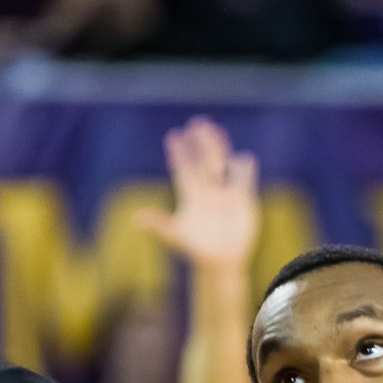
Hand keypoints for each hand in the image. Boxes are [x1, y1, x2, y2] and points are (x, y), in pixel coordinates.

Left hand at [138, 117, 259, 272]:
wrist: (221, 260)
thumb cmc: (196, 248)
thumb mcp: (176, 235)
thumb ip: (160, 224)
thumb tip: (137, 219)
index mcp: (191, 196)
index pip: (184, 170)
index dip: (179, 154)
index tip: (173, 136)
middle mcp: (208, 191)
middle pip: (203, 161)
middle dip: (200, 142)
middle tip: (197, 122)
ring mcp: (225, 194)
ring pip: (222, 165)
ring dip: (219, 148)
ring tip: (217, 130)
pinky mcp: (243, 201)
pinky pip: (245, 182)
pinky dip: (246, 172)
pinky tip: (245, 159)